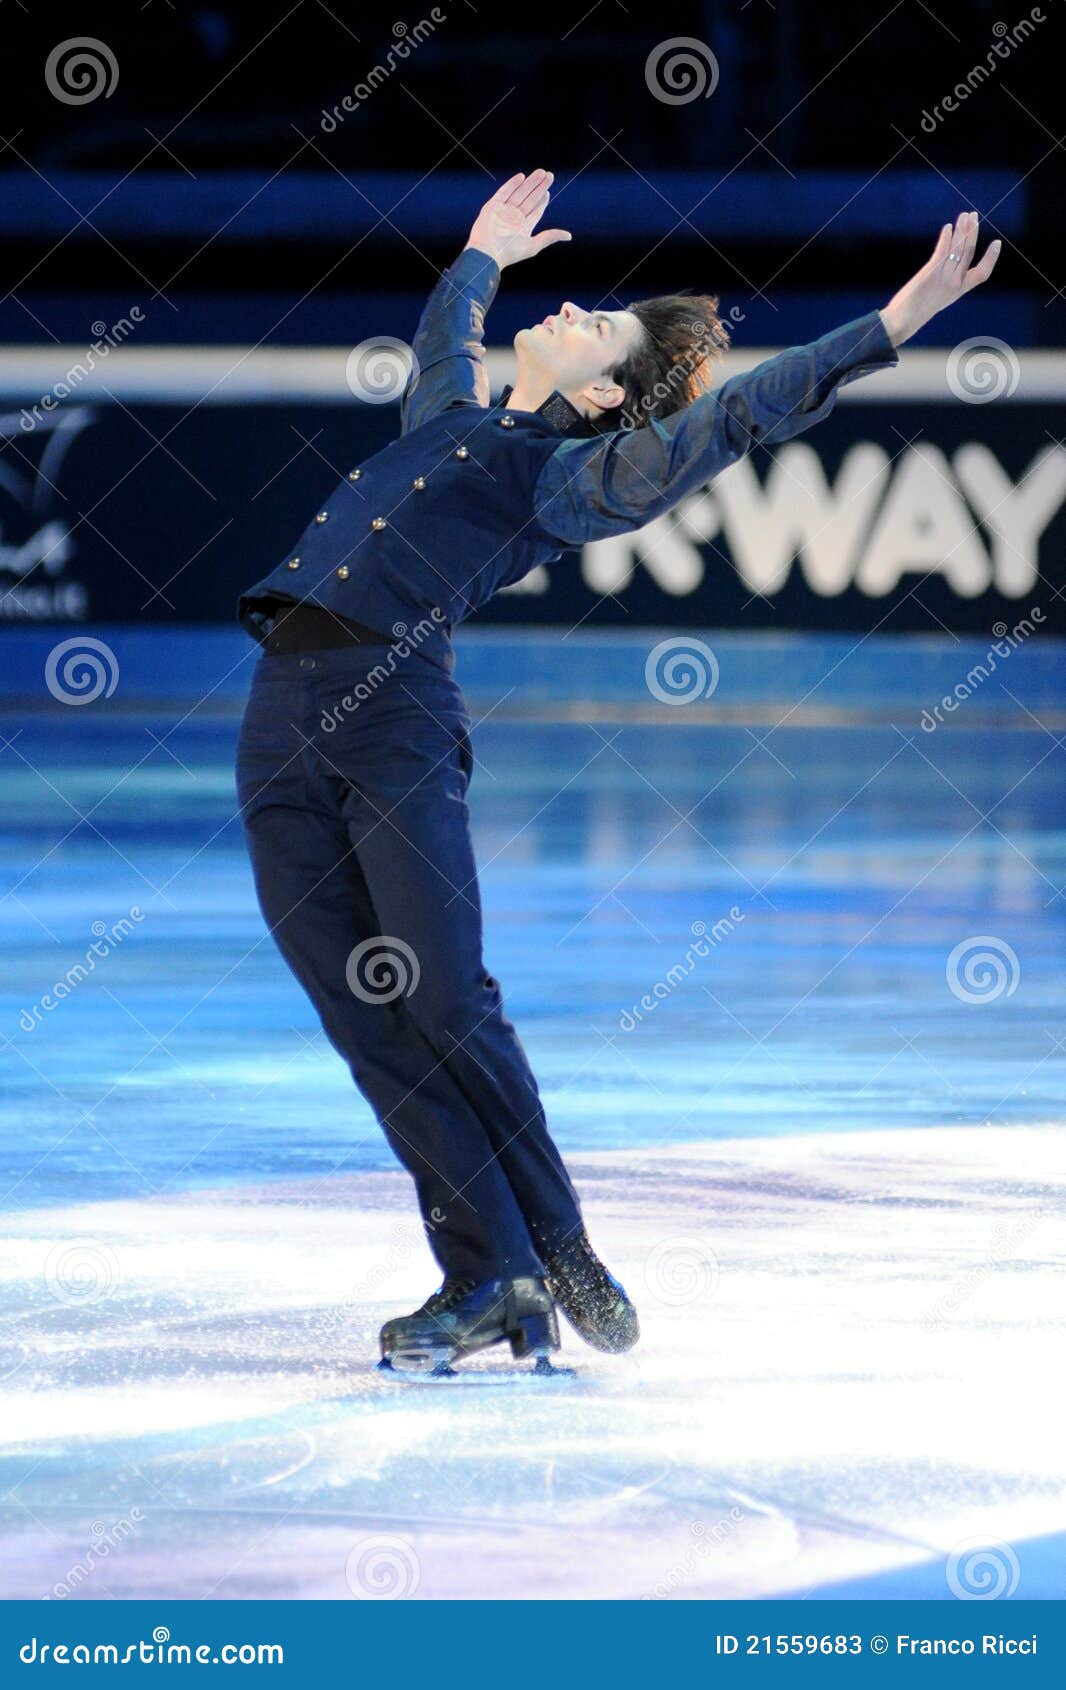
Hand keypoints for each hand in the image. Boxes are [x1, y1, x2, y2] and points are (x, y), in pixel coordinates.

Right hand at [463, 169, 570, 269]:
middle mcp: (514, 218)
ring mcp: (503, 211)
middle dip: (539, 187)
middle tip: (549, 175)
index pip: (535, 211)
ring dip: (530, 183)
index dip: (542, 201)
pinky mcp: (492, 206)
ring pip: (519, 193)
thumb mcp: (533, 245)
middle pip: (529, 199)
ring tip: (541, 172)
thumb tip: (569, 236)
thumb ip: (550, 237)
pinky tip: (521, 177)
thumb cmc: (509, 253)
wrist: (487, 252)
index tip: (548, 191)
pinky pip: (504, 192)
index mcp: (522, 228)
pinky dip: (512, 184)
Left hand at [880, 211, 1001, 346]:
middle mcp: (955, 284)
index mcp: (959, 290)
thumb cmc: (917, 310)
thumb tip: (948, 268)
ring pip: (958, 249)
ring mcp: (943, 279)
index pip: (982, 273)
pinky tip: (948, 227)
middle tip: (974, 216)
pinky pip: (942, 253)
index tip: (997, 243)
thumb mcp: (938, 297)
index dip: (991, 258)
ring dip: (962, 230)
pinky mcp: (930, 274)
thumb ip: (946, 282)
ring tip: (964, 215)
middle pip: (968, 253)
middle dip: (973, 232)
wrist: (902, 322)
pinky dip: (946, 239)